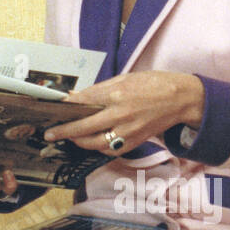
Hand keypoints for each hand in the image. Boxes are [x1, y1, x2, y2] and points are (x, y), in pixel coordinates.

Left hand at [43, 72, 204, 154]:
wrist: (180, 98)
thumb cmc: (152, 84)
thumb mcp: (124, 79)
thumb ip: (99, 90)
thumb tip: (76, 97)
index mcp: (118, 94)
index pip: (85, 103)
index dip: (67, 107)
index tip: (54, 109)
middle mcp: (122, 115)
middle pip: (86, 127)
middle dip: (65, 131)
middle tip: (50, 133)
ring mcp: (129, 131)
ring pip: (96, 144)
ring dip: (79, 142)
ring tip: (69, 138)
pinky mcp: (135, 142)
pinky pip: (111, 150)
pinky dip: (98, 148)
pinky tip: (90, 142)